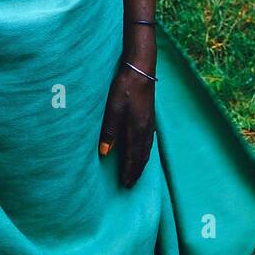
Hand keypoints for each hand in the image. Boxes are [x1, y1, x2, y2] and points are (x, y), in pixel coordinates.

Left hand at [98, 61, 155, 188]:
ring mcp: (149, 123)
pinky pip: (148, 141)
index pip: (133, 158)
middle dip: (136, 171)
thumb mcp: (113, 109)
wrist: (141, 69)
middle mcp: (146, 130)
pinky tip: (142, 150)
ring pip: (146, 149)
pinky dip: (145, 151)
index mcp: (137, 130)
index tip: (125, 185)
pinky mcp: (149, 116)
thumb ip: (109, 131)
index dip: (129, 172)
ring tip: (136, 172)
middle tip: (130, 184)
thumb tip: (105, 153)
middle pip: (142, 156)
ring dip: (141, 163)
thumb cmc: (125, 88)